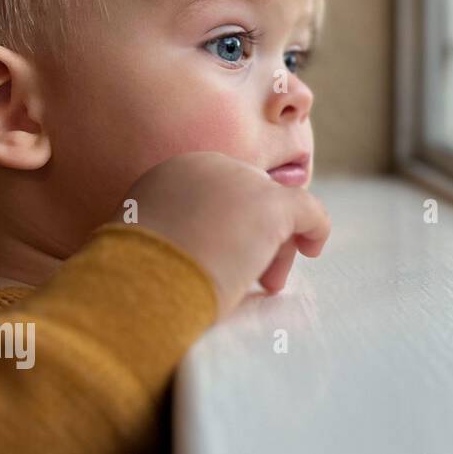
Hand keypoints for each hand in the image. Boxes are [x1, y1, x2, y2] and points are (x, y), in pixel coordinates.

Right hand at [123, 152, 330, 315]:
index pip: (223, 192)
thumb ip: (183, 230)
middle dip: (256, 238)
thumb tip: (220, 247)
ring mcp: (240, 181)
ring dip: (277, 246)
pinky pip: (308, 210)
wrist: (137, 288)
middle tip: (255, 278)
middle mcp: (208, 165)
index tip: (224, 260)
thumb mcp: (153, 242)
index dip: (232, 226)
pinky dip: (316, 228)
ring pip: (276, 209)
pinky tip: (313, 249)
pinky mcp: (269, 205)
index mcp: (174, 172)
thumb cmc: (138, 281)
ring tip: (265, 283)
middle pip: (252, 198)